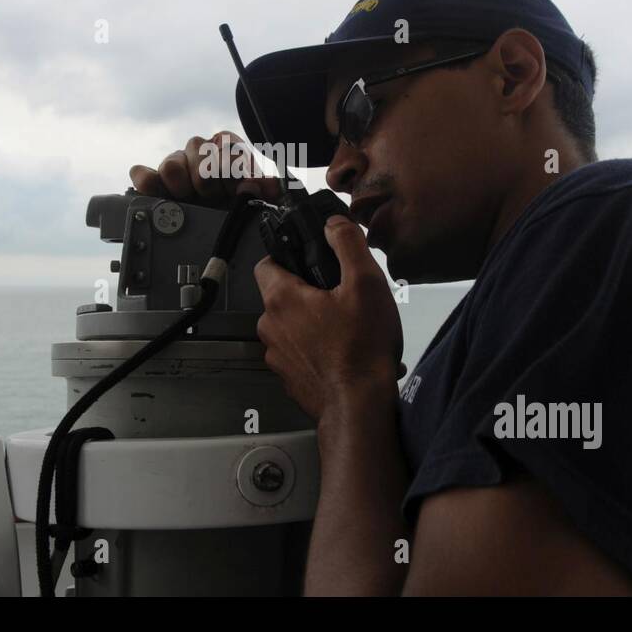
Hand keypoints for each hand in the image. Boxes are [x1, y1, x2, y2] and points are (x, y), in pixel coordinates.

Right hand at [129, 130, 281, 209]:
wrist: (217, 214)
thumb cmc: (238, 199)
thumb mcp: (257, 192)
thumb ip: (265, 187)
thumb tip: (269, 187)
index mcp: (227, 145)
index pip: (226, 142)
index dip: (232, 167)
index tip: (238, 186)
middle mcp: (199, 149)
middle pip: (197, 153)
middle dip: (208, 180)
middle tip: (214, 196)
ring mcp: (175, 163)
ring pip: (172, 164)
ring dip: (181, 185)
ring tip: (189, 198)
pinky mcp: (154, 180)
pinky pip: (143, 175)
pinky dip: (147, 183)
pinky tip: (157, 195)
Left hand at [253, 214, 403, 422]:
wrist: (360, 406)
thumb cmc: (361, 350)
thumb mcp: (365, 283)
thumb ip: (347, 244)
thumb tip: (334, 224)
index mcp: (281, 299)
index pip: (265, 263)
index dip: (286, 255)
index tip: (306, 258)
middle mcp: (270, 327)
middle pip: (281, 294)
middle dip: (307, 291)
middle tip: (339, 295)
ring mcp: (277, 355)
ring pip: (290, 324)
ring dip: (312, 321)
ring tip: (346, 326)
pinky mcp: (288, 377)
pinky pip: (298, 351)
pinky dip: (316, 348)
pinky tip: (343, 350)